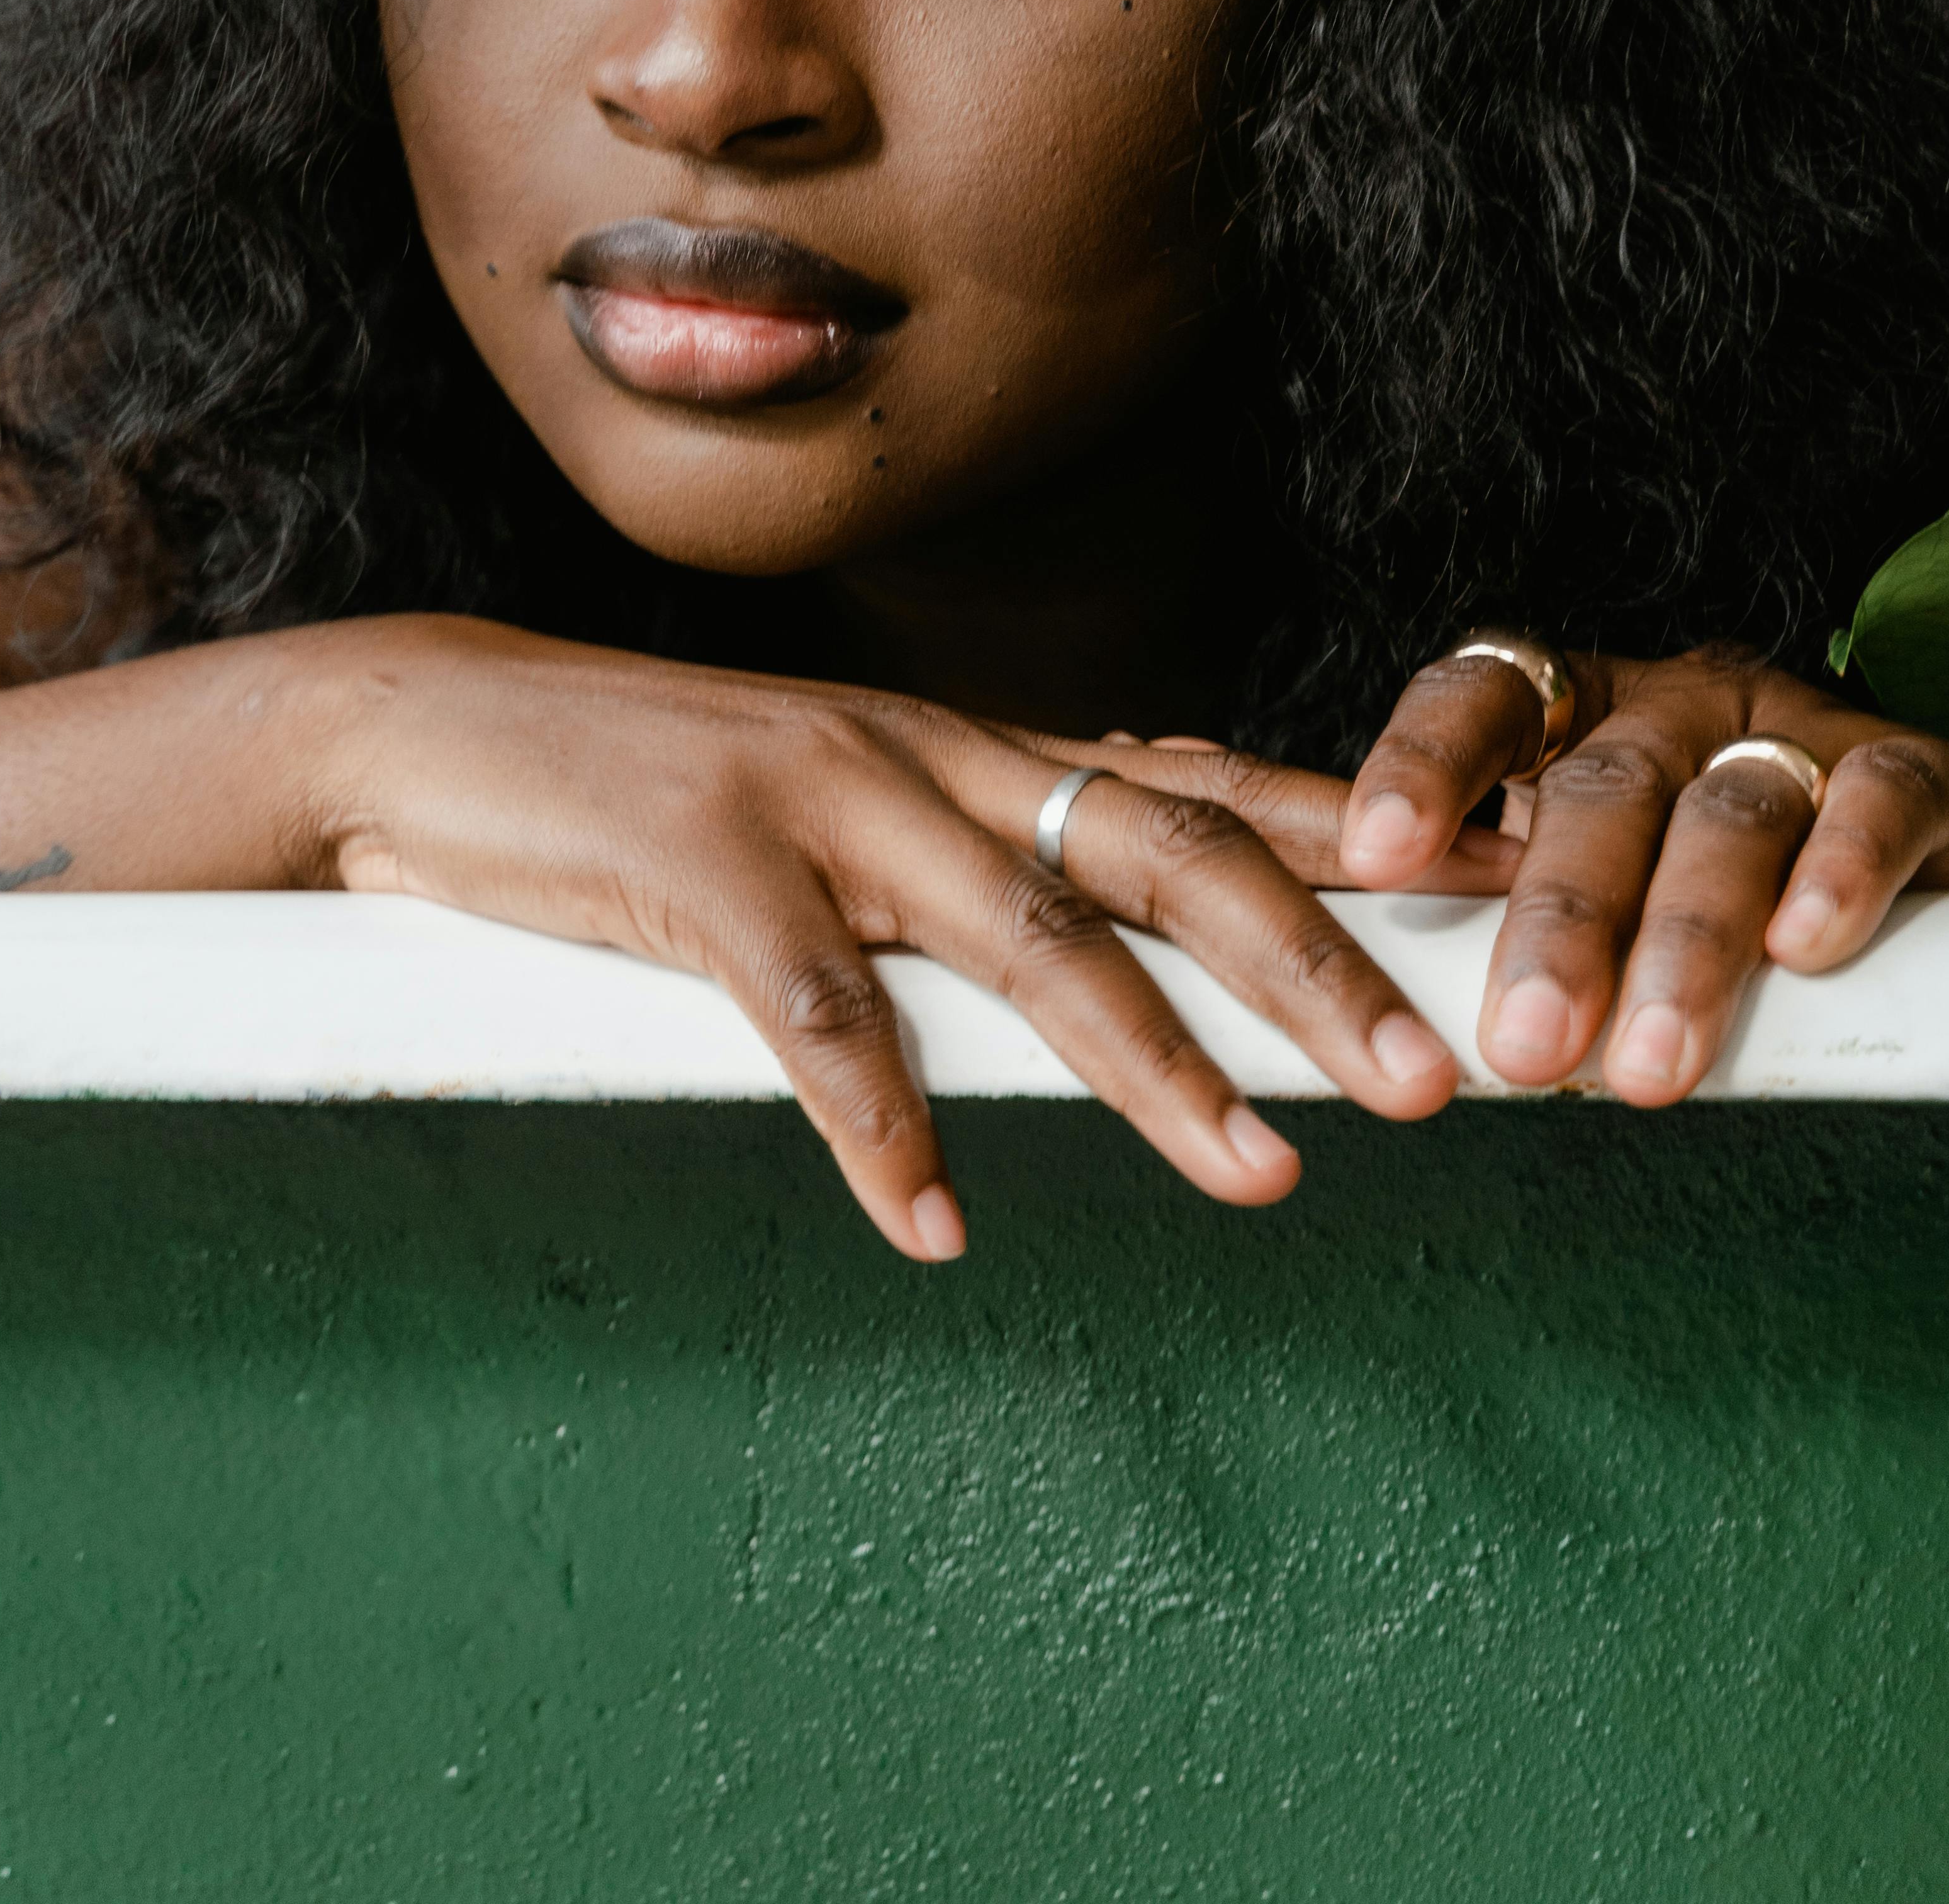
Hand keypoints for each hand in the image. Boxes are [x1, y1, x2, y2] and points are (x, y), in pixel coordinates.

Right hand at [288, 618, 1514, 1259]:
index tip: (1508, 882)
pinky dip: (883, 1128)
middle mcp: (923, 758)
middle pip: (1162, 854)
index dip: (1363, 835)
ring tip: (1263, 1176)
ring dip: (1152, 1068)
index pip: (1207, 782)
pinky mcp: (702, 869)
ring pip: (1023, 938)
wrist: (440, 727)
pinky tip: (934, 1222)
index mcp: (969, 747)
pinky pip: (815, 1018)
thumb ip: (981, 844)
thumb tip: (1132, 900)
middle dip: (1312, 968)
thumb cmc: (657, 786)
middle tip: (1437, 1077)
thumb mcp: (845, 799)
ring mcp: (816, 803)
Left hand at [1333, 638, 1948, 1100]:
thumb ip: (1510, 939)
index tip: (1376, 856)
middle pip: (1603, 792)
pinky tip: (1804, 945)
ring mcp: (1798, 728)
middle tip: (1527, 1044)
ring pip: (1728, 814)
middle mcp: (1676, 705)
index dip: (1425, 765)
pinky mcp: (1919, 770)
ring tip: (1654, 1064)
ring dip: (1686, 941)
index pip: (1483, 702)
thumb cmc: (1711, 908)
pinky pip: (1875, 797)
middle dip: (1560, 923)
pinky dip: (1839, 869)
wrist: (1923, 882)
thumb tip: (1395, 1036)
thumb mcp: (1600, 904)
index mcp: (1578, 716)